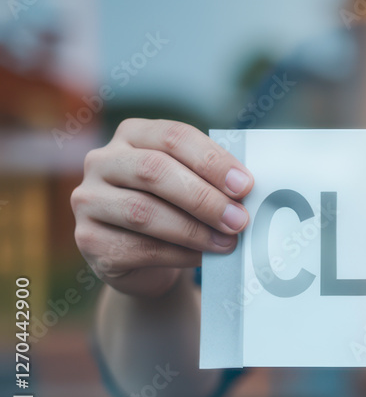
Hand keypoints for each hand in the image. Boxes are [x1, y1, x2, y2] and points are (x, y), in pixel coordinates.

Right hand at [72, 119, 253, 296]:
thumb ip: (212, 180)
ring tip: (228, 242)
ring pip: (143, 212)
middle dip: (204, 198)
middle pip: (154, 171)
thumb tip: (245, 191)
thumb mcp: (192, 185)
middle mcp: (102, 162)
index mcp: (132, 135)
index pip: (173, 137)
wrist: (148, 260)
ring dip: (194, 230)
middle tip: (239, 219)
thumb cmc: (178, 211)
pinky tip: (203, 257)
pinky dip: (178, 254)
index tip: (245, 186)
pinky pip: (137, 248)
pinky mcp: (88, 240)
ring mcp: (89, 200)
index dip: (212, 161)